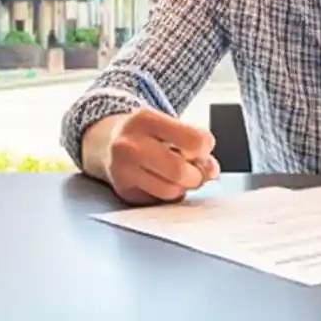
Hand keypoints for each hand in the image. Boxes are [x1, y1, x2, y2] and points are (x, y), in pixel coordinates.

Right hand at [99, 109, 219, 204]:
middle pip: (180, 170)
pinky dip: (169, 195)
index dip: (205, 149)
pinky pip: (159, 201)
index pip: (193, 140)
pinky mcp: (123, 190)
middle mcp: (129, 144)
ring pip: (170, 190)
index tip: (201, 149)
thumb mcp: (169, 126)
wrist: (109, 142)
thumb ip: (195, 144)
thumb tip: (210, 172)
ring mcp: (122, 169)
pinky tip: (163, 182)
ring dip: (183, 187)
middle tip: (194, 171)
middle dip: (196, 175)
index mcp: (145, 119)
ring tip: (178, 177)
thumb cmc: (148, 135)